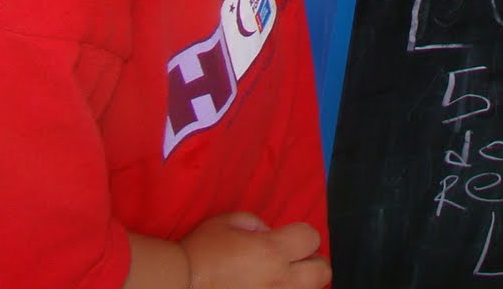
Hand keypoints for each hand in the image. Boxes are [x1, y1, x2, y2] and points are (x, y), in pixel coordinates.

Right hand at [179, 214, 330, 288]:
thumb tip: (271, 234)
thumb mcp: (228, 221)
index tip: (291, 238)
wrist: (180, 284)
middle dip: (313, 262)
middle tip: (296, 261)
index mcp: (272, 251)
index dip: (302, 234)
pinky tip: (269, 288)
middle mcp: (279, 280)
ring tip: (280, 279)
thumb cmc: (201, 252)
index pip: (312, 237)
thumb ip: (257, 223)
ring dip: (300, 284)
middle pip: (322, 272)